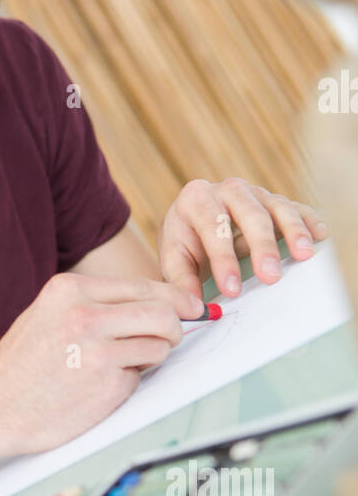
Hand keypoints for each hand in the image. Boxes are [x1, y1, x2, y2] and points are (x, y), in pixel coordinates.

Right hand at [0, 273, 203, 457]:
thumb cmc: (22, 363)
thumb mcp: (48, 313)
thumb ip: (94, 302)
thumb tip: (153, 301)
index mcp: (70, 290)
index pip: (143, 286)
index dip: (175, 298)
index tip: (192, 307)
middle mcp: (85, 315)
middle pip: (163, 313)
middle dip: (176, 326)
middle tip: (172, 337)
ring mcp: (97, 351)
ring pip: (160, 345)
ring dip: (151, 356)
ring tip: (117, 364)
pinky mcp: (107, 385)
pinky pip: (141, 377)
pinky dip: (129, 381)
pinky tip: (99, 386)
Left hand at [157, 177, 328, 301]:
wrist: (196, 225)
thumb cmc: (186, 242)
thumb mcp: (175, 259)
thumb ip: (182, 280)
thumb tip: (196, 306)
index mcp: (196, 198)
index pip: (212, 226)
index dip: (223, 259)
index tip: (231, 290)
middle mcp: (228, 189)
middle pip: (249, 213)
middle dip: (261, 246)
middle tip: (270, 276)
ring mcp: (256, 193)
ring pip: (277, 207)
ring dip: (293, 231)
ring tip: (303, 255)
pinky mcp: (276, 202)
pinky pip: (297, 208)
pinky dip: (309, 221)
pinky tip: (319, 236)